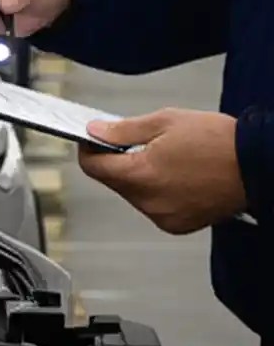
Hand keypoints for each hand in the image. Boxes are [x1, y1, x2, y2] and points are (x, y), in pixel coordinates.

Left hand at [80, 109, 246, 234]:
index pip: (93, 168)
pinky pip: (153, 206)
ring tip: (162, 157)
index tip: (93, 138)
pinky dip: (155, 191)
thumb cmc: (219, 142)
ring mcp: (164, 216)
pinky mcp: (178, 224)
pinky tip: (174, 174)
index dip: (89, 149)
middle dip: (116, 160)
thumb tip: (95, 132)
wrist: (257, 165)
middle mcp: (149, 202)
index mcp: (141, 176)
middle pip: (113, 181)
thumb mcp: (164, 122)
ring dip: (137, 176)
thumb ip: (123, 130)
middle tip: (133, 141)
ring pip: (132, 194)